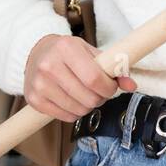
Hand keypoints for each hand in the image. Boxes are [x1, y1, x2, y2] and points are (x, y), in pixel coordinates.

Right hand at [23, 35, 137, 122]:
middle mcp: (49, 65)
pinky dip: (74, 112)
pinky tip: (72, 100)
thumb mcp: (92, 53)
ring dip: (88, 106)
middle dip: (100, 98)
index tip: (110, 86)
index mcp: (66, 48)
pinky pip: (65, 117)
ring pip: (78, 110)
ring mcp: (39, 84)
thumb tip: (132, 86)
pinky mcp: (34, 100)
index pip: (94, 78)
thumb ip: (114, 68)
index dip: (109, 88)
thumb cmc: (69, 53)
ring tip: (85, 94)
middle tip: (98, 91)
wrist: (38, 53)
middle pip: (88, 97)